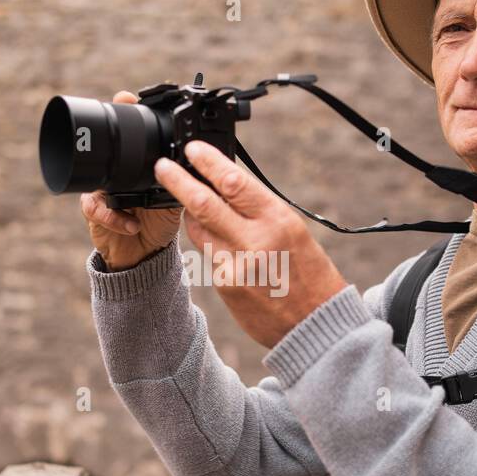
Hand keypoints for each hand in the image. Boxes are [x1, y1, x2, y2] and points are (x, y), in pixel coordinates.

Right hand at [80, 90, 184, 270]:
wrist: (142, 253)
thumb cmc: (158, 221)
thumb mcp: (175, 195)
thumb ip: (182, 176)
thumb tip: (205, 159)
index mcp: (135, 165)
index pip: (126, 133)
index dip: (124, 112)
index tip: (128, 97)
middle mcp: (115, 173)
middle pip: (105, 146)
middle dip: (108, 133)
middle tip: (116, 124)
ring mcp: (100, 190)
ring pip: (95, 176)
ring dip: (112, 184)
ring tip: (129, 196)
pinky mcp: (93, 211)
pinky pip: (96, 207)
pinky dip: (114, 216)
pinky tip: (132, 224)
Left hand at [153, 139, 348, 348]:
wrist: (314, 324)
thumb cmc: (308, 274)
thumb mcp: (293, 231)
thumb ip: (259, 211)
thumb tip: (226, 185)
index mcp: (278, 220)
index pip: (235, 182)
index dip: (208, 163)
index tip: (192, 150)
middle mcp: (256, 241)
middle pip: (204, 203)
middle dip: (178, 181)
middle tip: (162, 167)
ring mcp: (237, 265)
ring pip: (199, 230)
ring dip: (191, 214)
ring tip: (189, 203)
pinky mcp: (225, 285)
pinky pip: (208, 256)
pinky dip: (208, 245)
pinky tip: (221, 247)